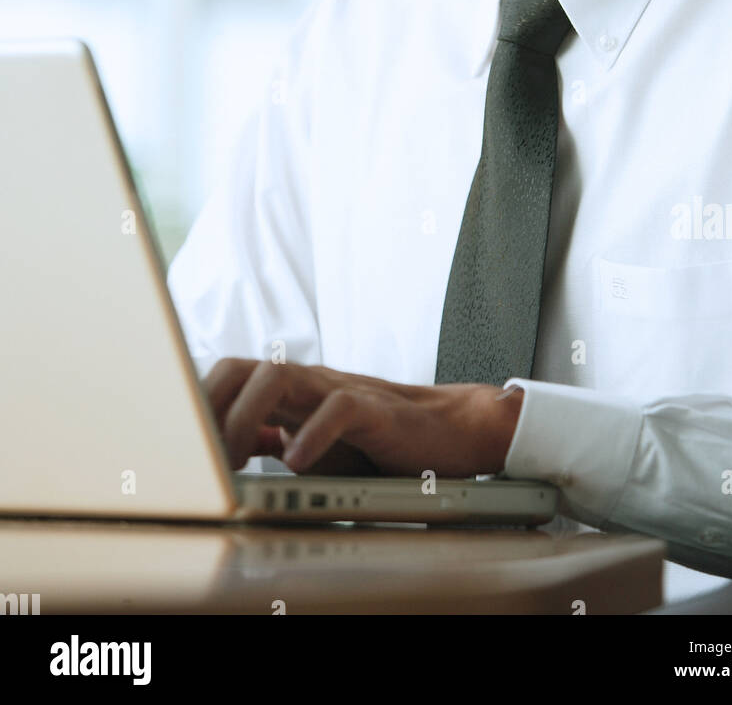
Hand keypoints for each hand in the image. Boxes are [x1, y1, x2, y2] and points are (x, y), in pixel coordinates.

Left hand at [204, 357, 524, 477]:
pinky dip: (311, 434)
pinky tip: (298, 462)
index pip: (228, 378)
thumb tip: (221, 447)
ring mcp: (338, 390)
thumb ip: (270, 437)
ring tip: (240, 458)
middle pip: (240, 367)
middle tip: (206, 455)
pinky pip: (337, 408)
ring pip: (278, 375)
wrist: (448, 432)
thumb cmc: (377, 441)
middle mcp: (307, 383)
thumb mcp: (312, 442)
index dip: (198, 406)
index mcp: (289, 393)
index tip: (183, 448)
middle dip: (212, 406)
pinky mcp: (374, 409)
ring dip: (247, 415)